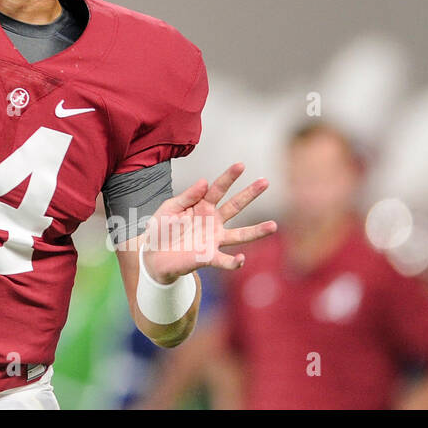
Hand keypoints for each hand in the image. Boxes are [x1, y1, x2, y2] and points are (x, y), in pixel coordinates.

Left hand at [141, 163, 276, 283]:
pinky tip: (241, 259)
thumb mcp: (170, 208)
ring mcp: (213, 239)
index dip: (229, 177)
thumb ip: (187, 196)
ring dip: (256, 231)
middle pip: (235, 206)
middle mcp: (212, 221)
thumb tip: (204, 181)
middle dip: (250, 194)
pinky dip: (234, 262)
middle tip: (265, 182)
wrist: (153, 255)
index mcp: (202, 206)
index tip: (241, 165)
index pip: (218, 189)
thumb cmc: (161, 229)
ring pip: (239, 235)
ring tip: (273, 225)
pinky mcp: (208, 257)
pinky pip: (224, 260)